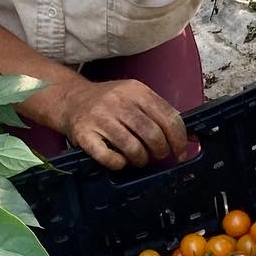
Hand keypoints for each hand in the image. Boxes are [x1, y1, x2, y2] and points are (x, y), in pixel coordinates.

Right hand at [53, 77, 188, 170]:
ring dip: (141, 160)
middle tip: (158, 155)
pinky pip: (109, 157)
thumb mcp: (133, 96)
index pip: (168, 117)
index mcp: (136, 91)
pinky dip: (119, 164)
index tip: (180, 151)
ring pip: (133, 148)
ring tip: (139, 160)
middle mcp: (119, 102)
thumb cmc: (108, 102)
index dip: (178, 138)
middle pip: (152, 133)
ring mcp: (100, 118)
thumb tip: (184, 135)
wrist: (70, 99)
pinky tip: (120, 161)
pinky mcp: (85, 134)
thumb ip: (156, 111)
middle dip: (161, 151)